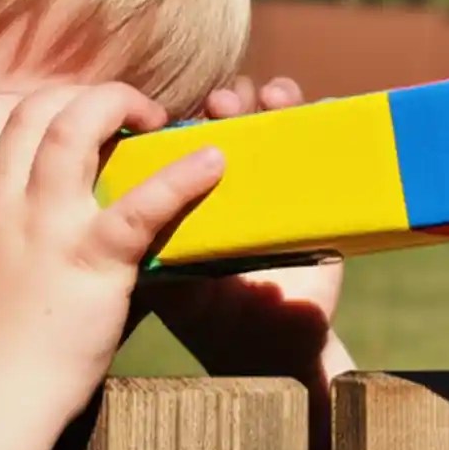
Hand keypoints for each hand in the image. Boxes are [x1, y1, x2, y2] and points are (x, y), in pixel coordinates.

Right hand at [0, 83, 224, 417]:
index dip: (35, 100)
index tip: (66, 110)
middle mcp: (4, 204)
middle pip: (37, 111)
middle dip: (83, 94)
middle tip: (122, 112)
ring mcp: (46, 228)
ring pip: (74, 131)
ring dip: (118, 106)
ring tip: (155, 115)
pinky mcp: (92, 260)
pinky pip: (140, 207)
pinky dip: (180, 179)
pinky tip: (212, 161)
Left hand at [133, 77, 345, 374]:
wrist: (275, 351)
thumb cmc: (215, 321)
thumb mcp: (174, 293)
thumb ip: (152, 261)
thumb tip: (122, 223)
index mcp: (194, 197)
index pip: (185, 139)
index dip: (183, 116)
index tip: (174, 113)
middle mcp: (236, 184)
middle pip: (233, 120)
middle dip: (230, 99)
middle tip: (225, 103)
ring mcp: (279, 187)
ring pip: (277, 123)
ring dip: (275, 98)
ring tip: (276, 98)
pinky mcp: (320, 198)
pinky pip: (325, 149)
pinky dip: (326, 117)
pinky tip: (322, 107)